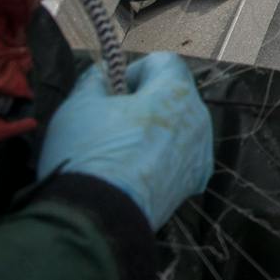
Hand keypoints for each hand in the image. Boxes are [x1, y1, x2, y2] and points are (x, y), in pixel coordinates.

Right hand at [37, 53, 214, 228]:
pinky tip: (135, 171)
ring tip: (121, 150)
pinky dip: (162, 157)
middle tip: (111, 120)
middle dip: (145, 101)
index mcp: (175, 93)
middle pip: (175, 94)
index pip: (165, 61)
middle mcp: (199, 118)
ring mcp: (201, 151)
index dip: (135, 69)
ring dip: (156, 130)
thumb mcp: (78, 106)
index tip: (113, 89)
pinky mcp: (194, 181)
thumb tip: (105, 74)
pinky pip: (181, 156)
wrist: (97, 218)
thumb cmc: (88, 154)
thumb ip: (96, 81)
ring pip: (180, 126)